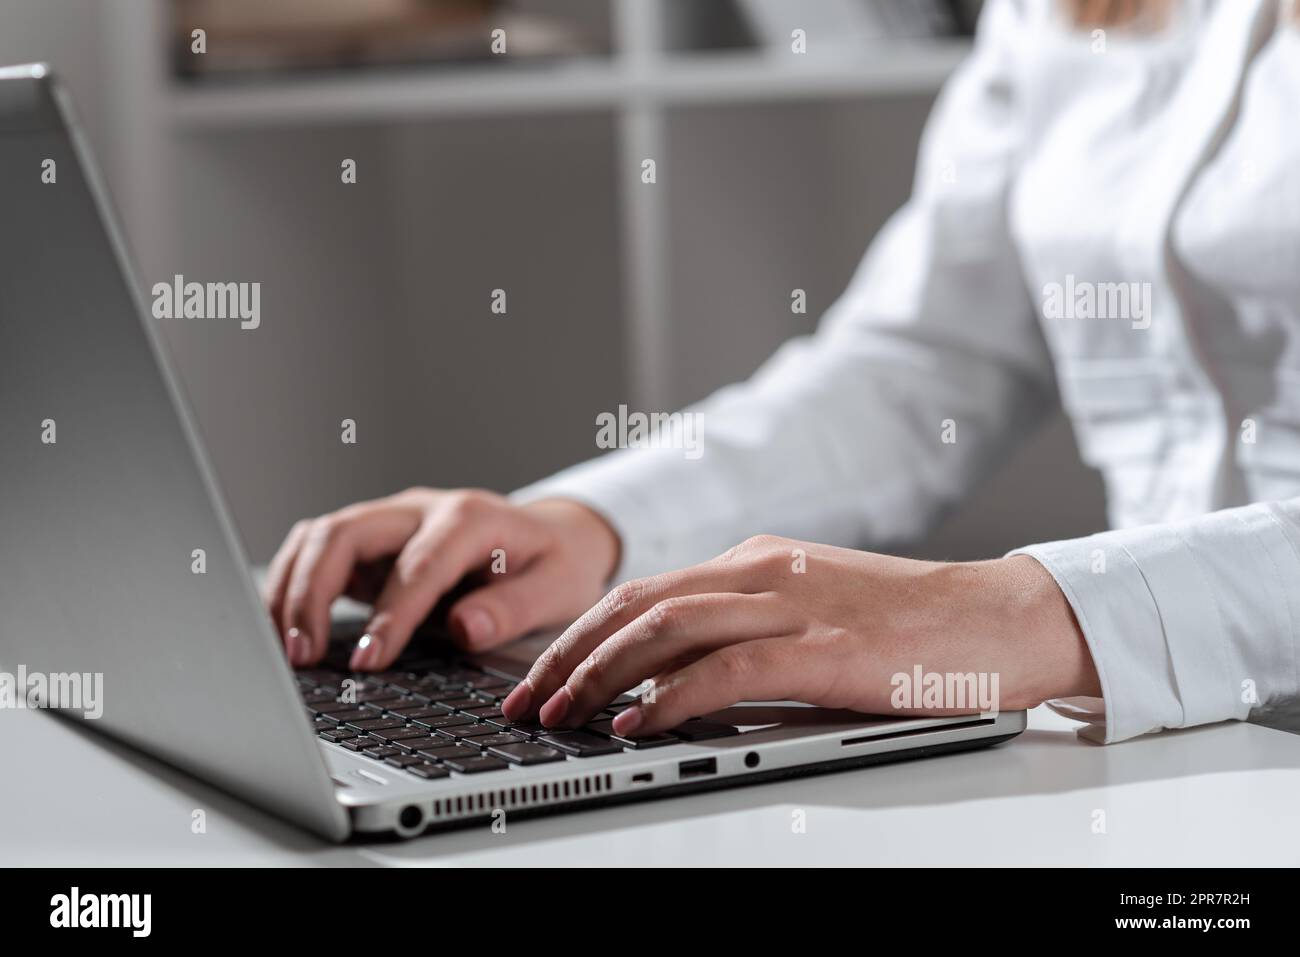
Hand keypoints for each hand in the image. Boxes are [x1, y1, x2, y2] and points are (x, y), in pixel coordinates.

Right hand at [263, 489, 619, 669]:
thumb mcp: (557, 589)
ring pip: (319, 537)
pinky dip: (292, 585)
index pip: (417, 565)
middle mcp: (420, 511)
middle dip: (313, 593)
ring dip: (292, 589)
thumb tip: (464, 628)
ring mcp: (390, 521)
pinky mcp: (370, 541)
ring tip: (286, 649)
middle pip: (345, 533)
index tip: (368, 662)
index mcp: (469, 519)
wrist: (552, 537)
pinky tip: (285, 628)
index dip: (389, 614)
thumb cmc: (554, 565)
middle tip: (301, 655)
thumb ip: (512, 608)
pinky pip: (315, 551)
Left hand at [502, 535, 1099, 735]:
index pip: (645, 593)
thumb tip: (675, 676)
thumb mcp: (814, 610)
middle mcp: (763, 572)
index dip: (582, 635)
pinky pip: (727, 669)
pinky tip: (637, 724)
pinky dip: (671, 697)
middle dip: (569, 655)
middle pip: (638, 605)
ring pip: (667, 630)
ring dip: (602, 676)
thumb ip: (749, 628)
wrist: (1002, 618)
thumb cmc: (913, 628)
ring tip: (561, 716)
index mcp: (756, 561)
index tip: (541, 676)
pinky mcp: (825, 647)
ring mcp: (793, 605)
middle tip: (525, 701)